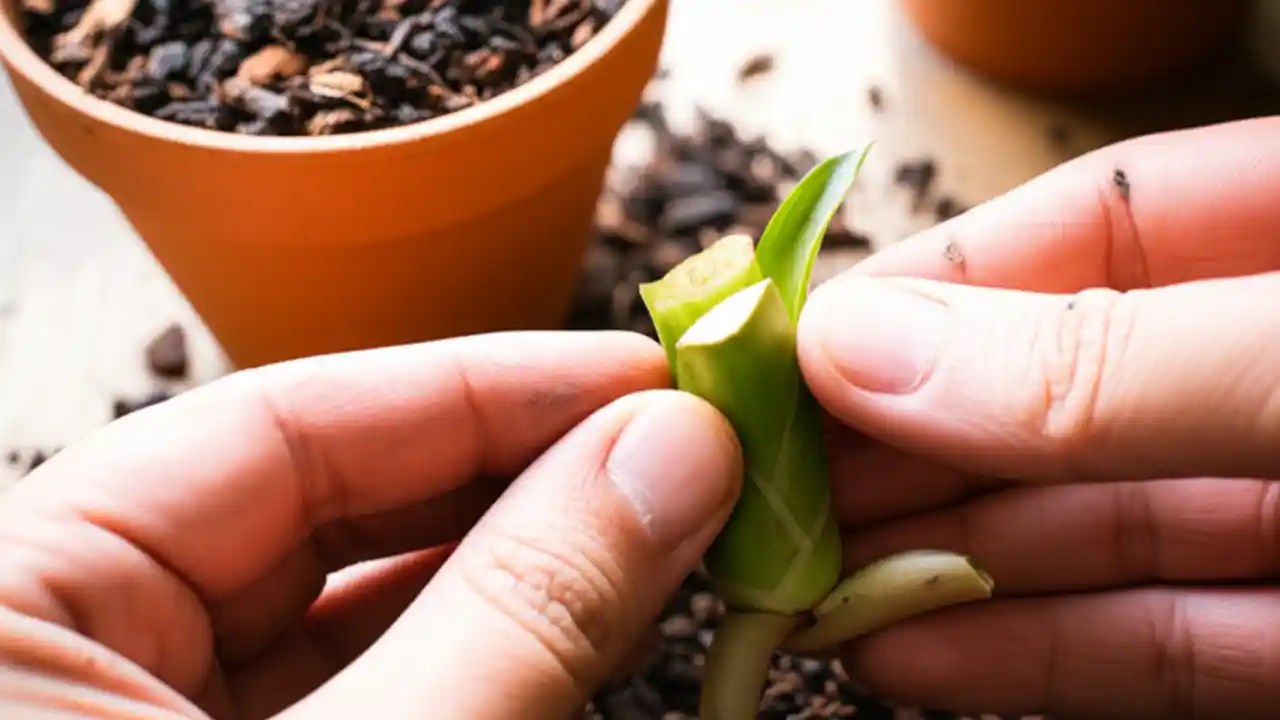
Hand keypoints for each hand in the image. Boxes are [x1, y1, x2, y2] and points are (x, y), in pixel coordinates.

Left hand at [0, 332, 741, 718]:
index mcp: (15, 600)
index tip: (644, 374)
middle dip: (523, 478)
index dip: (482, 387)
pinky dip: (491, 660)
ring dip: (527, 572)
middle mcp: (71, 646)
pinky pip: (371, 691)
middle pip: (331, 508)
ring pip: (364, 608)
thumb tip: (672, 456)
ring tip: (664, 532)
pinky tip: (593, 624)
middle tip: (682, 453)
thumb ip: (510, 615)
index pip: (278, 425)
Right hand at [797, 116, 1279, 718]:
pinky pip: (1164, 640)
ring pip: (1095, 527)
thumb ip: (1102, 365)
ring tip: (810, 592)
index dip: (939, 281)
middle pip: (1065, 388)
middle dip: (912, 447)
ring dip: (944, 564)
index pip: (1098, 225)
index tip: (798, 345)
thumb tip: (867, 349)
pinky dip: (1037, 654)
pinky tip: (913, 657)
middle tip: (774, 493)